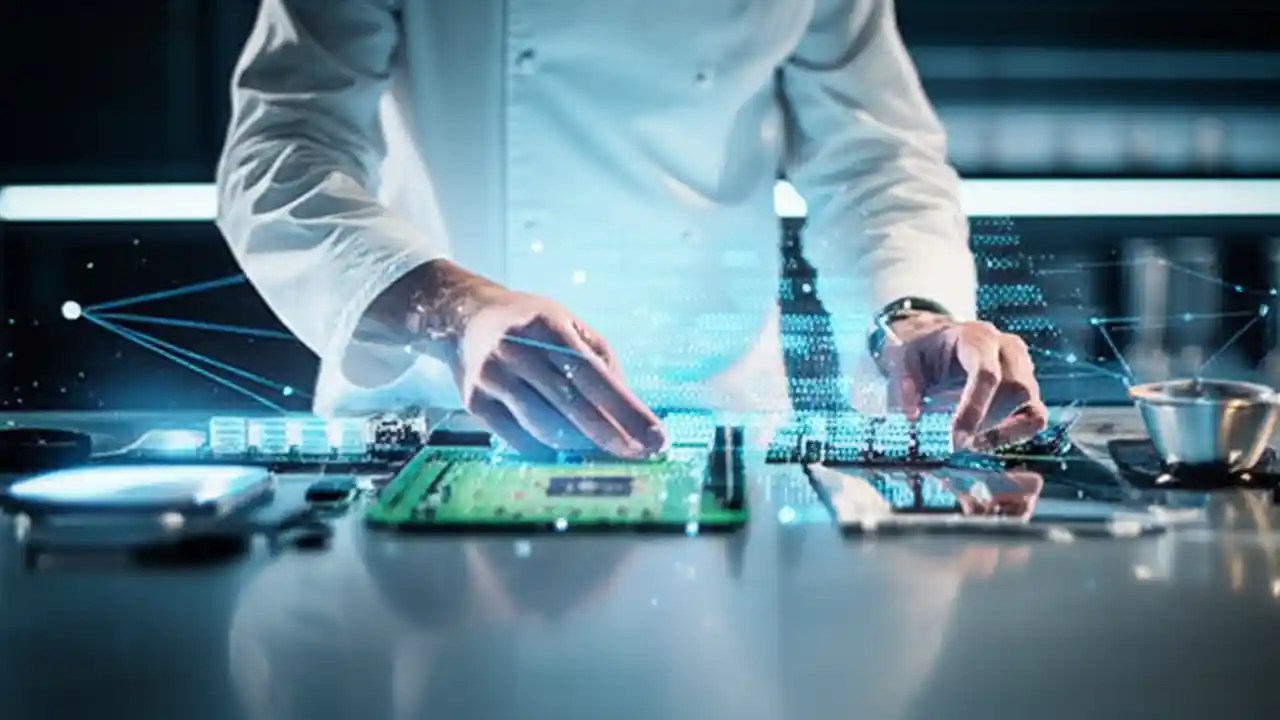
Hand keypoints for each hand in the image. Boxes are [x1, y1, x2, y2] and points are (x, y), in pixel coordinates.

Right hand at [389, 261, 665, 458]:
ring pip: (544, 426)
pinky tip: (566, 450)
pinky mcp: (474, 401)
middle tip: (640, 455)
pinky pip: (518, 438)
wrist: (462, 317)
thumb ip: (601, 359)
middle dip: (611, 436)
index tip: (654, 436)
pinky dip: (546, 449)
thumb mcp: (568, 324)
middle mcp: (516, 350)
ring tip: (605, 451)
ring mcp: (492, 377)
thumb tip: (626, 408)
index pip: (594, 375)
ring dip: (580, 445)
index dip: (627, 410)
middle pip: (572, 405)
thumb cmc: (529, 323)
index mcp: (547, 326)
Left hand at [881, 313, 1047, 450]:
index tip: (955, 440)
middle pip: (1017, 390)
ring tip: (968, 440)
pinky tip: (982, 440)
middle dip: (986, 423)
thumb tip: (911, 417)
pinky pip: (1035, 419)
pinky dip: (1012, 436)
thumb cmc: (921, 347)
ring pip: (1031, 408)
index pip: (987, 373)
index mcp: (977, 337)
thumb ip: (902, 384)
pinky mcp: (1029, 391)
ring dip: (1000, 432)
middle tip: (956, 441)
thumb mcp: (901, 356)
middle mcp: (1009, 350)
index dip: (974, 409)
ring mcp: (1024, 370)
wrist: (937, 338)